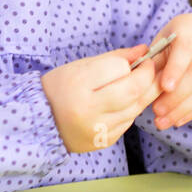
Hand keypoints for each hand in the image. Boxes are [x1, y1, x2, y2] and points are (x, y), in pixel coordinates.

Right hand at [41, 44, 158, 152]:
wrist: (39, 121)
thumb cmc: (61, 87)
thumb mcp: (82, 66)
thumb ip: (115, 57)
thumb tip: (143, 50)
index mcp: (78, 86)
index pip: (119, 69)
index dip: (137, 61)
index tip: (143, 57)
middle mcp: (88, 110)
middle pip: (134, 90)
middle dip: (149, 76)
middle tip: (151, 67)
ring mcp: (97, 130)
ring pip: (136, 107)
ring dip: (146, 92)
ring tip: (145, 81)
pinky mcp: (104, 141)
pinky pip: (129, 121)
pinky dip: (134, 108)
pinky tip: (129, 100)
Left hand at [149, 13, 191, 128]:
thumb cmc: (174, 44)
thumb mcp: (161, 45)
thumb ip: (154, 63)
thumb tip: (145, 85)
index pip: (187, 45)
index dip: (176, 67)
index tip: (164, 87)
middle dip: (177, 94)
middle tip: (158, 110)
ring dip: (184, 107)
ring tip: (164, 120)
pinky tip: (178, 119)